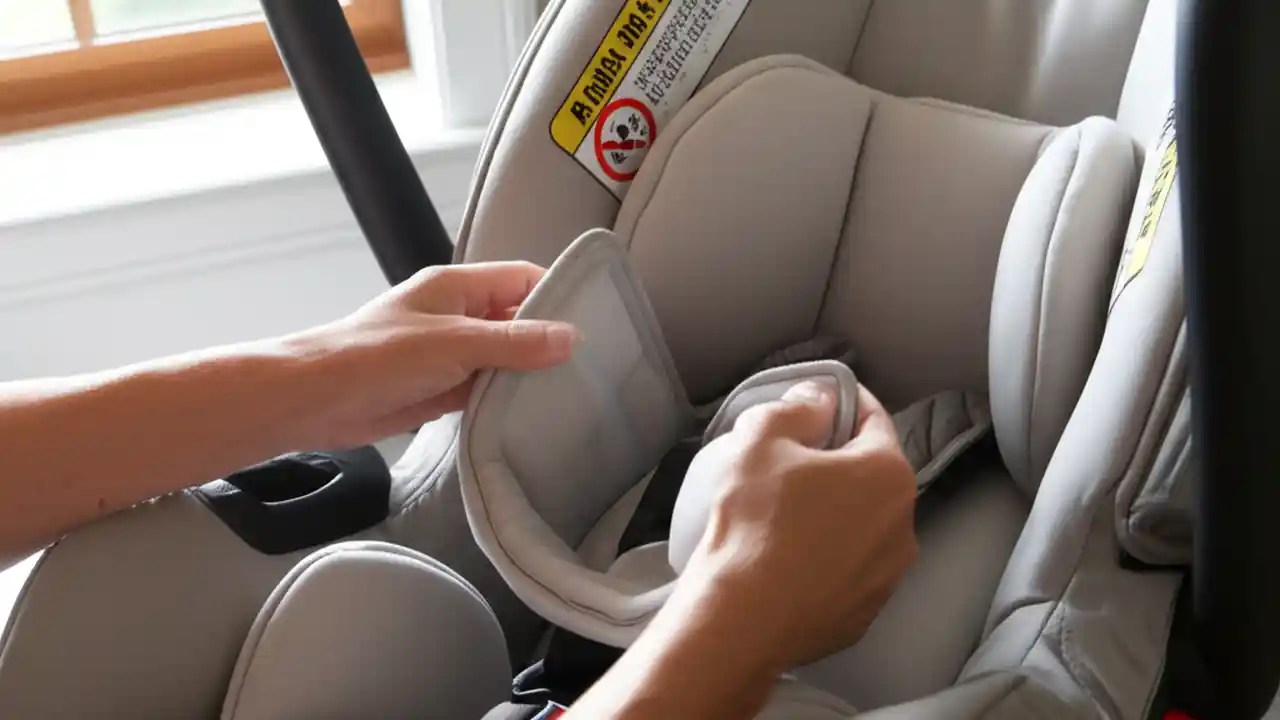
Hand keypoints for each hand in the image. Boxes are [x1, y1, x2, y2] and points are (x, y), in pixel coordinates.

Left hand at [280, 261, 577, 449]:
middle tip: (594, 364)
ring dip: (529, 373)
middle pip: (517, 319)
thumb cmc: (376, 357)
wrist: (316, 400)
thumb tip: (570, 338)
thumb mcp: (454, 343)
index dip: (557, 295)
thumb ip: (513, 341)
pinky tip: (537, 413)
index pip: (521, 279)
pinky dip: (508, 399)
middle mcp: (458, 316)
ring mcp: (451, 354)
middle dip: (549, 338)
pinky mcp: (443, 389)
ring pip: (505, 358)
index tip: (594, 321)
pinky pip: (487, 389)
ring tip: (576, 391)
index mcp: (458, 286)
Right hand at [682, 381, 917, 670]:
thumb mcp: (762, 439)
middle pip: (871, 475)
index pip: (872, 419)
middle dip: (836, 463)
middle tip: (789, 462)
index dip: (842, 403)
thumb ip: (799, 406)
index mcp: (888, 474)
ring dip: (834, 513)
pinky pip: (849, 569)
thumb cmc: (753, 521)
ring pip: (862, 525)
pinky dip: (827, 557)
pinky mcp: (865, 613)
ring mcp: (888, 576)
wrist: (739, 618)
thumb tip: (821, 397)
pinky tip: (788, 559)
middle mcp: (904, 526)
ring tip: (785, 516)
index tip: (816, 403)